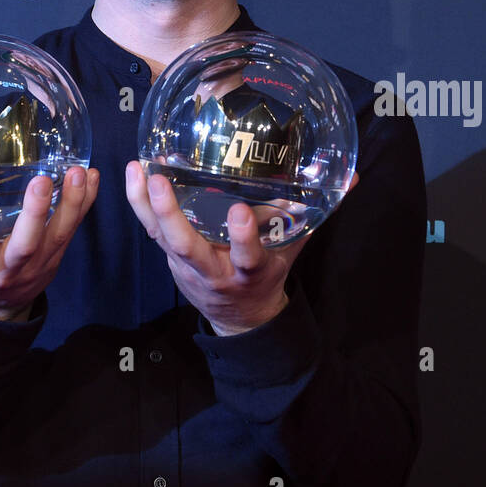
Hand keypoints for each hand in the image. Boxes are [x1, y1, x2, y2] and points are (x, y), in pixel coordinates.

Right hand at [0, 166, 99, 321]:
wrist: (0, 301)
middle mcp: (5, 268)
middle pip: (23, 246)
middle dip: (34, 216)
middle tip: (41, 182)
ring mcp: (37, 263)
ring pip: (58, 236)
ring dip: (71, 204)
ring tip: (76, 172)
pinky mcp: (58, 253)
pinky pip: (75, 226)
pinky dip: (85, 202)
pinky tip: (92, 175)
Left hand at [124, 160, 320, 335]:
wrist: (241, 316)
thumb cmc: (268, 273)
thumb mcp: (294, 249)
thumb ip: (317, 212)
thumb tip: (351, 177)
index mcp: (250, 270)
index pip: (248, 257)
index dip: (243, 238)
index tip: (239, 213)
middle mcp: (214, 269)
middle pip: (188, 248)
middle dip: (173, 218)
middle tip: (162, 183)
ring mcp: (188, 265)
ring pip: (162, 238)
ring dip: (149, 206)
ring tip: (141, 170)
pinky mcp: (171, 256)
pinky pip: (151, 230)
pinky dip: (139, 203)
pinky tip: (134, 171)